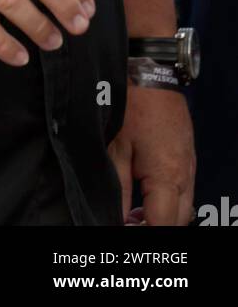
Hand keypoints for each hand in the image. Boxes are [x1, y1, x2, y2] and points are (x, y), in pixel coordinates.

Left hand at [108, 87, 195, 225]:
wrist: (152, 73)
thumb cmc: (133, 107)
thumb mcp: (117, 149)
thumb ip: (120, 190)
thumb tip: (117, 218)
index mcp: (167, 178)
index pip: (161, 225)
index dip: (140, 233)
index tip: (122, 229)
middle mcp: (185, 176)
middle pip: (176, 222)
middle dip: (153, 228)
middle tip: (126, 224)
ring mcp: (189, 167)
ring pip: (183, 209)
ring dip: (162, 217)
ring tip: (133, 213)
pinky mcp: (187, 157)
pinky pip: (184, 191)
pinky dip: (167, 201)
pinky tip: (145, 195)